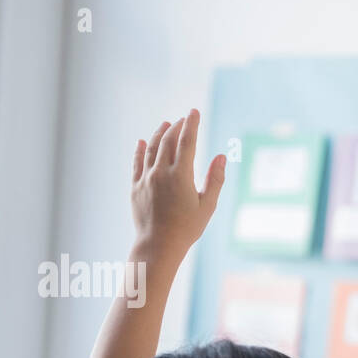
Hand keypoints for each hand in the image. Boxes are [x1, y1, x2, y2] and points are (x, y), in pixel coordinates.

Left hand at [131, 109, 225, 259]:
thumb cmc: (187, 229)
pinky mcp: (135, 187)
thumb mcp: (207, 206)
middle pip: (168, 141)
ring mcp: (145, 179)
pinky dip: (140, 150)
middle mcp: (160, 173)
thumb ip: (215, 179)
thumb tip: (221, 156)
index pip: (187, 142)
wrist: (158, 246)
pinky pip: (136, 163)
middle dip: (177, 127)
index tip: (194, 112)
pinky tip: (142, 142)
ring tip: (166, 125)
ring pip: (151, 148)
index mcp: (180, 176)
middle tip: (184, 119)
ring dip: (159, 134)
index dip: (191, 124)